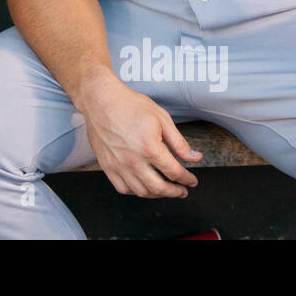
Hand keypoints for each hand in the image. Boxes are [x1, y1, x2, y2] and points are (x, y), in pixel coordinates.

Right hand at [81, 72, 201, 197]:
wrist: (100, 100)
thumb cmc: (130, 105)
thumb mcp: (162, 118)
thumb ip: (179, 142)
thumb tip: (195, 158)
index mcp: (150, 148)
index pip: (174, 172)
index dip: (187, 179)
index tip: (191, 181)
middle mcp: (134, 160)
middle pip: (160, 188)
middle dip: (175, 192)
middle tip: (182, 191)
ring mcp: (118, 165)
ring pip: (142, 192)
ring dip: (157, 194)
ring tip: (164, 190)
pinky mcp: (107, 166)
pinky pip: (123, 188)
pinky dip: (136, 192)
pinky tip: (143, 186)